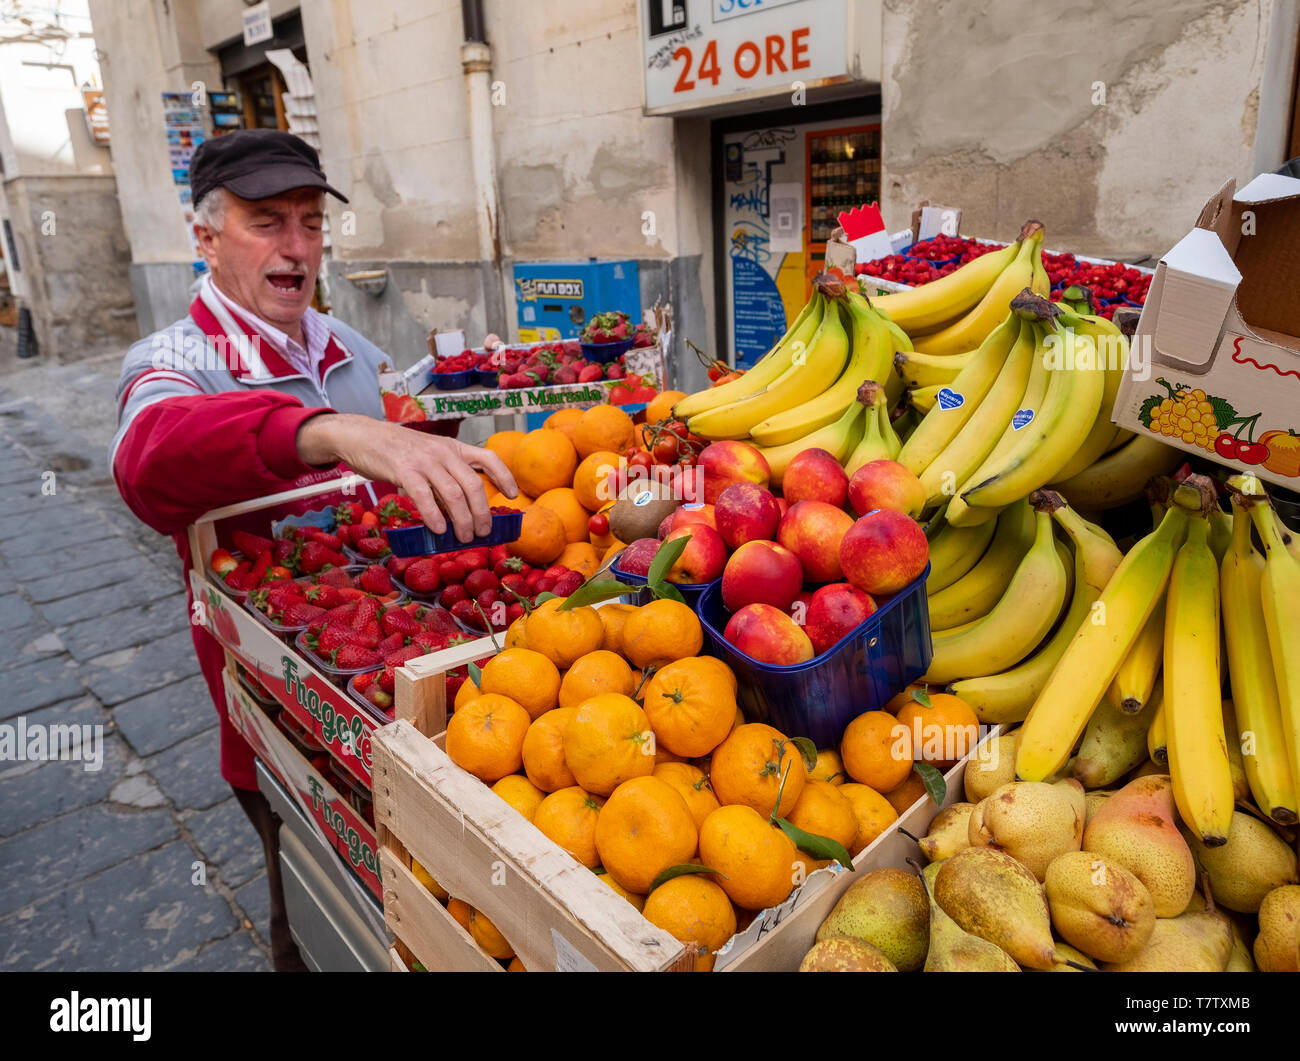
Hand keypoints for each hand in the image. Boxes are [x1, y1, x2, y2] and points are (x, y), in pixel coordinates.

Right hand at [296, 413, 516, 541]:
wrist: (364, 435)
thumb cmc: (398, 452)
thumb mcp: (429, 456)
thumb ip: (445, 478)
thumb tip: (459, 512)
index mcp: (453, 447)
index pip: (489, 458)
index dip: (504, 476)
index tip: (512, 496)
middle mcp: (444, 452)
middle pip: (474, 485)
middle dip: (482, 513)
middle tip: (483, 533)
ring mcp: (425, 460)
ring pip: (454, 494)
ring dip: (462, 521)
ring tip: (463, 537)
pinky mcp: (404, 470)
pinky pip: (425, 496)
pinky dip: (434, 516)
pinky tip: (437, 529)